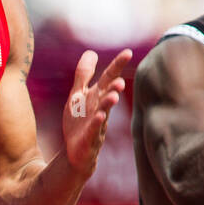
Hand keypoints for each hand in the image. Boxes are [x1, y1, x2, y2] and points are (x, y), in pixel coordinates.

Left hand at [62, 48, 131, 177]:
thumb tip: (91, 52)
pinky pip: (94, 130)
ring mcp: (97, 124)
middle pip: (109, 95)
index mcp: (97, 96)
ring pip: (104, 112)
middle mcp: (100, 108)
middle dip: (115, 87)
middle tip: (120, 80)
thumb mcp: (77, 95)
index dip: (117, 65)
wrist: (75, 152)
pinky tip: (100, 116)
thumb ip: (83, 75)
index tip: (128, 52)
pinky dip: (97, 123)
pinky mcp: (89, 138)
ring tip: (113, 96)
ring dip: (108, 104)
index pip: (109, 78)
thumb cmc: (79, 122)